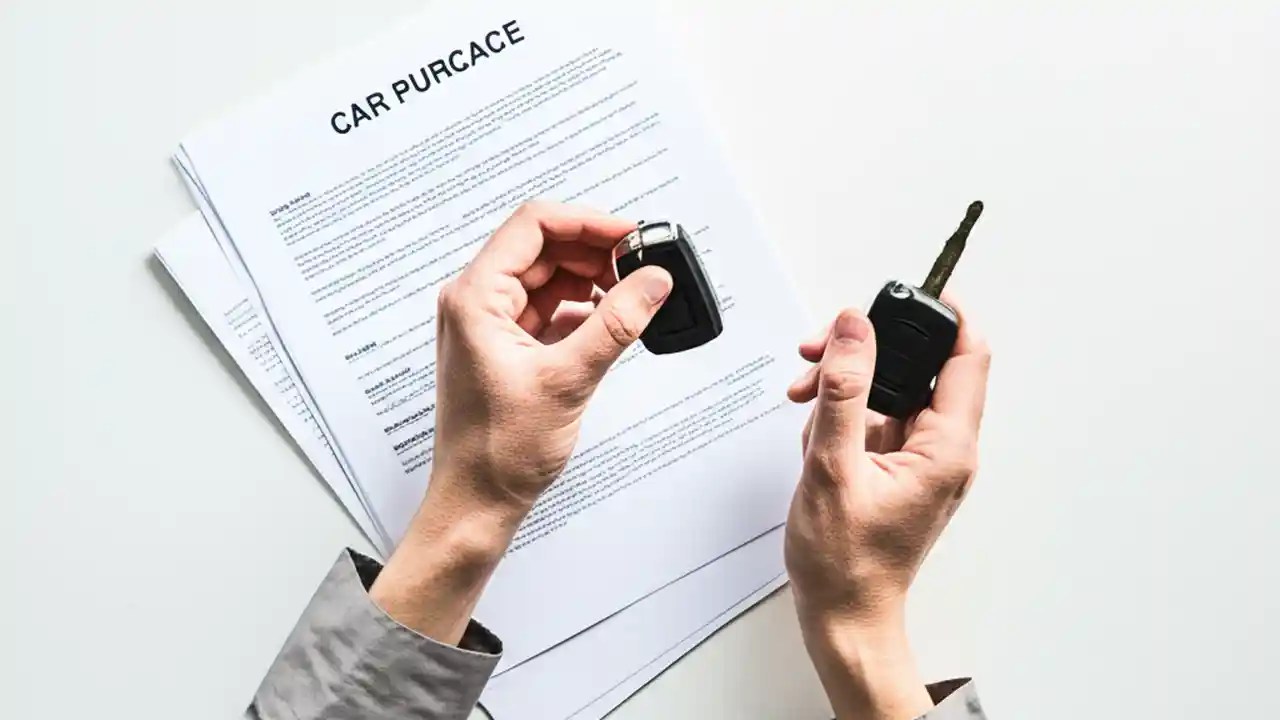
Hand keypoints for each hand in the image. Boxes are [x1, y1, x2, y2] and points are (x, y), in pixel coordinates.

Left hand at [371, 201, 672, 643]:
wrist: (477, 502)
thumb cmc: (497, 452)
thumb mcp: (569, 380)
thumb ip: (616, 324)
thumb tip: (652, 281)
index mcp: (475, 298)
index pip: (533, 226)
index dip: (587, 222)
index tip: (629, 234)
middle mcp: (476, 302)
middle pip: (543, 247)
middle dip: (594, 251)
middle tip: (639, 265)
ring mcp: (490, 324)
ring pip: (548, 277)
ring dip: (590, 280)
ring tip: (630, 294)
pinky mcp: (506, 347)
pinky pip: (548, 309)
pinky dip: (581, 309)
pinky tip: (609, 323)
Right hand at [783, 299, 989, 719]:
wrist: (842, 615)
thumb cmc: (845, 564)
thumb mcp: (832, 466)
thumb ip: (842, 390)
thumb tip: (852, 328)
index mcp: (948, 448)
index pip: (967, 355)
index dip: (942, 315)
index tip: (908, 292)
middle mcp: (944, 449)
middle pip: (919, 367)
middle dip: (865, 353)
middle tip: (823, 351)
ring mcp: (921, 459)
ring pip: (889, 391)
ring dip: (844, 388)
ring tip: (807, 404)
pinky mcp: (897, 468)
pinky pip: (874, 420)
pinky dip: (842, 418)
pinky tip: (816, 439)